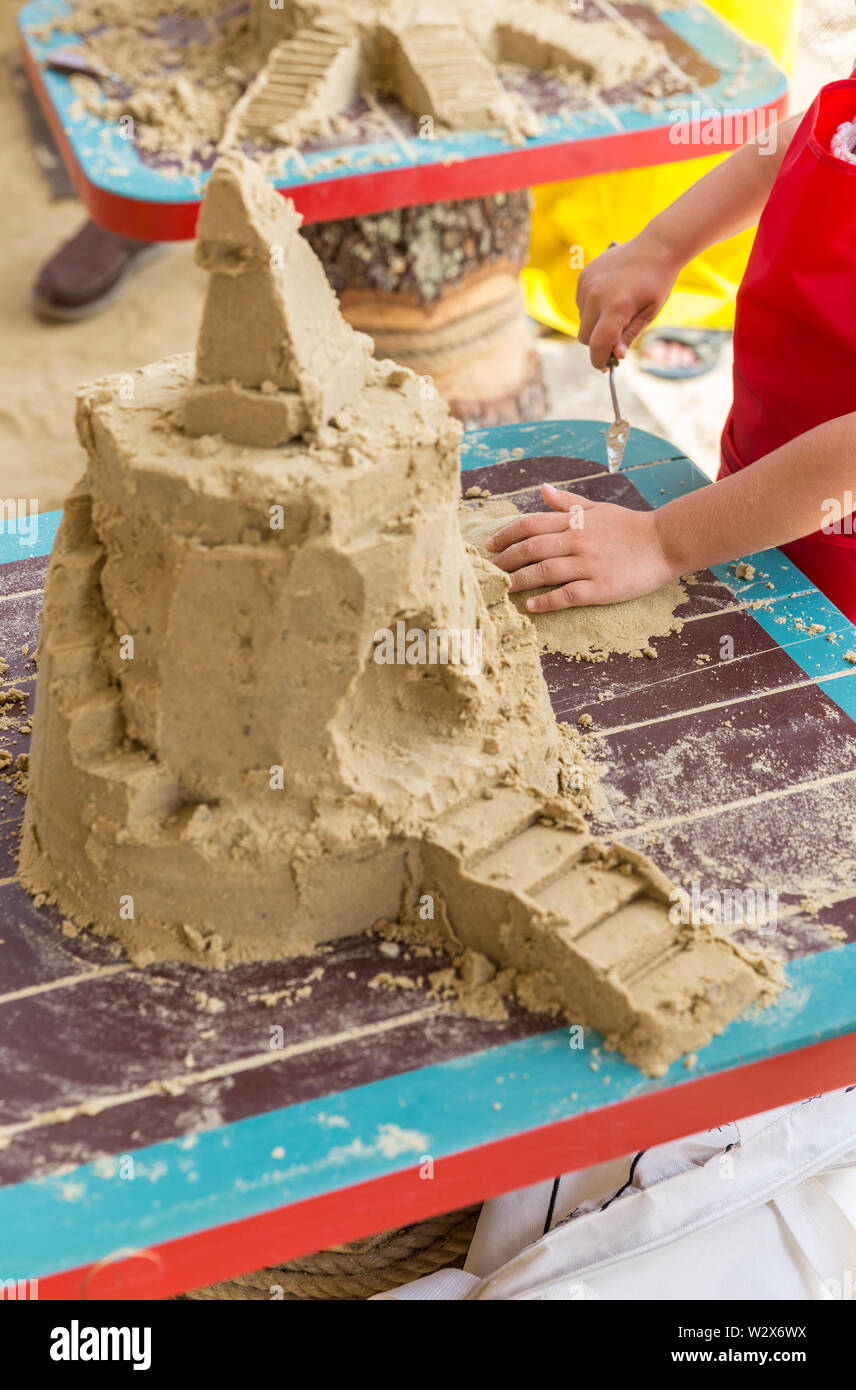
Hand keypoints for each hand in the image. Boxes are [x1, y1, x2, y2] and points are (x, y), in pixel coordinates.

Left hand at [485, 483, 676, 610]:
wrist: (666, 542)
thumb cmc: (630, 526)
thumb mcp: (598, 508)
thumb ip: (567, 502)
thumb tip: (542, 489)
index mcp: (575, 521)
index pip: (530, 524)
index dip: (506, 535)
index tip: (490, 545)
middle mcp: (578, 540)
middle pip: (532, 548)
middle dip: (505, 559)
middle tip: (486, 571)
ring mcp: (589, 564)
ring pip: (545, 571)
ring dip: (519, 580)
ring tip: (501, 588)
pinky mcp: (601, 587)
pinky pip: (568, 595)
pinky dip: (547, 600)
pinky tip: (531, 606)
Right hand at [576, 234, 680, 369]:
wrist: (656, 246)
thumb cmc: (657, 282)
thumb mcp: (649, 314)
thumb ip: (629, 336)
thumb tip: (616, 356)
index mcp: (616, 306)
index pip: (597, 345)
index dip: (600, 361)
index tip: (607, 367)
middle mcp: (596, 295)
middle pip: (585, 337)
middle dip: (598, 344)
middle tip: (615, 343)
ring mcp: (587, 284)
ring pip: (582, 321)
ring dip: (595, 326)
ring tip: (617, 313)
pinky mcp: (583, 276)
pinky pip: (581, 305)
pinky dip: (592, 310)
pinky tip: (610, 299)